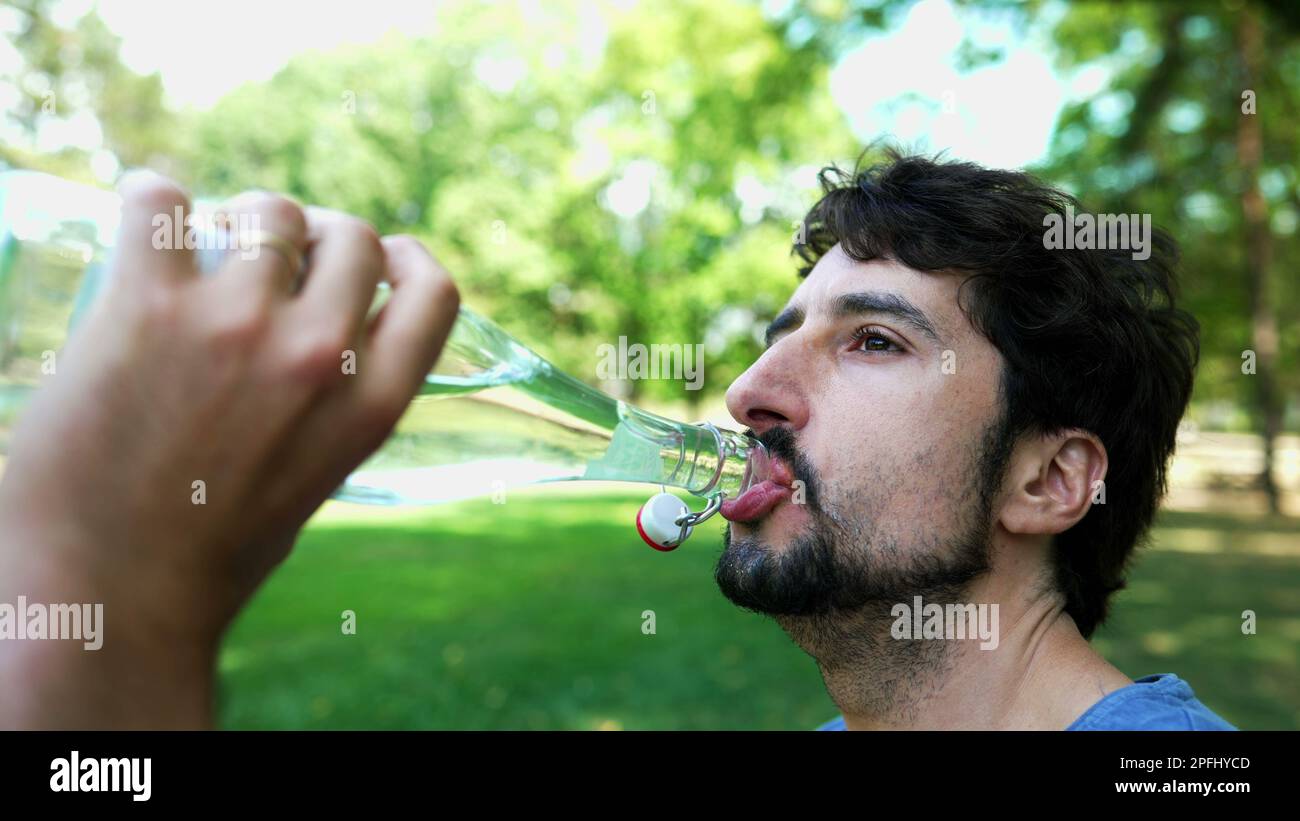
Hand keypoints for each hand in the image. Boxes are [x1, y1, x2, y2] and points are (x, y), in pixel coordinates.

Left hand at [0, 173, 458, 726]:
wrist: (110, 597)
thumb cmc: (211, 554)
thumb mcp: (316, 481)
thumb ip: (333, 406)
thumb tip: (320, 338)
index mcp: (370, 407)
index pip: (435, 293)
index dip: (409, 258)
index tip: (381, 254)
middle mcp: (317, 355)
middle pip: (353, 235)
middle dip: (320, 232)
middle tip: (274, 250)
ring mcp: (236, 326)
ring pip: (268, 209)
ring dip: (242, 216)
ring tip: (205, 242)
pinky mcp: (146, 309)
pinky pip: (162, 201)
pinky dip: (155, 200)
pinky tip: (145, 223)